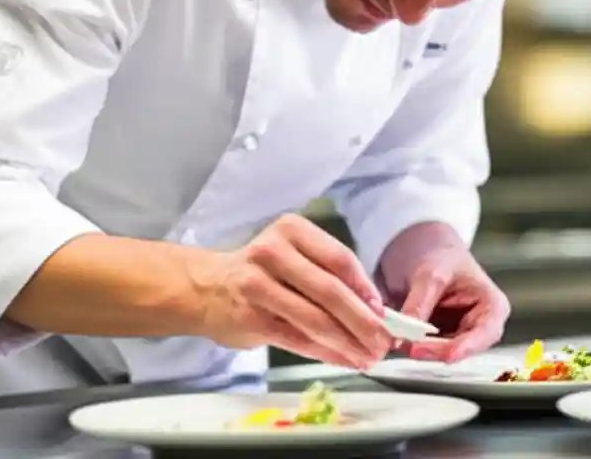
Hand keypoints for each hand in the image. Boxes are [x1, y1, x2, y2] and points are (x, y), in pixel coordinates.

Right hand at [202, 214, 391, 369]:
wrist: (205, 288)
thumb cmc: (260, 272)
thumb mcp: (293, 257)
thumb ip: (327, 275)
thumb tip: (374, 309)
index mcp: (291, 230)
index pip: (339, 259)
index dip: (366, 289)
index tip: (384, 312)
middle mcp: (273, 253)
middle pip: (330, 290)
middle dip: (363, 321)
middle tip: (384, 342)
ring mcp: (258, 285)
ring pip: (315, 319)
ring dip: (347, 343)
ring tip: (368, 357)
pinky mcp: (251, 318)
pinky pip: (297, 339)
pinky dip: (326, 353)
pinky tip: (344, 360)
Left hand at [379, 222, 509, 362]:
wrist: (425, 250)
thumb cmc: (440, 256)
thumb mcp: (430, 274)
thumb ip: (419, 304)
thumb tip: (404, 335)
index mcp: (493, 307)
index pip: (486, 332)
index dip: (467, 346)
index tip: (448, 355)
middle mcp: (481, 326)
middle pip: (463, 348)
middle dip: (436, 350)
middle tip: (411, 347)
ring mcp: (461, 335)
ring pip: (442, 353)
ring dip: (422, 350)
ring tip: (401, 340)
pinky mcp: (441, 340)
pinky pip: (428, 349)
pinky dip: (414, 345)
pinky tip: (400, 338)